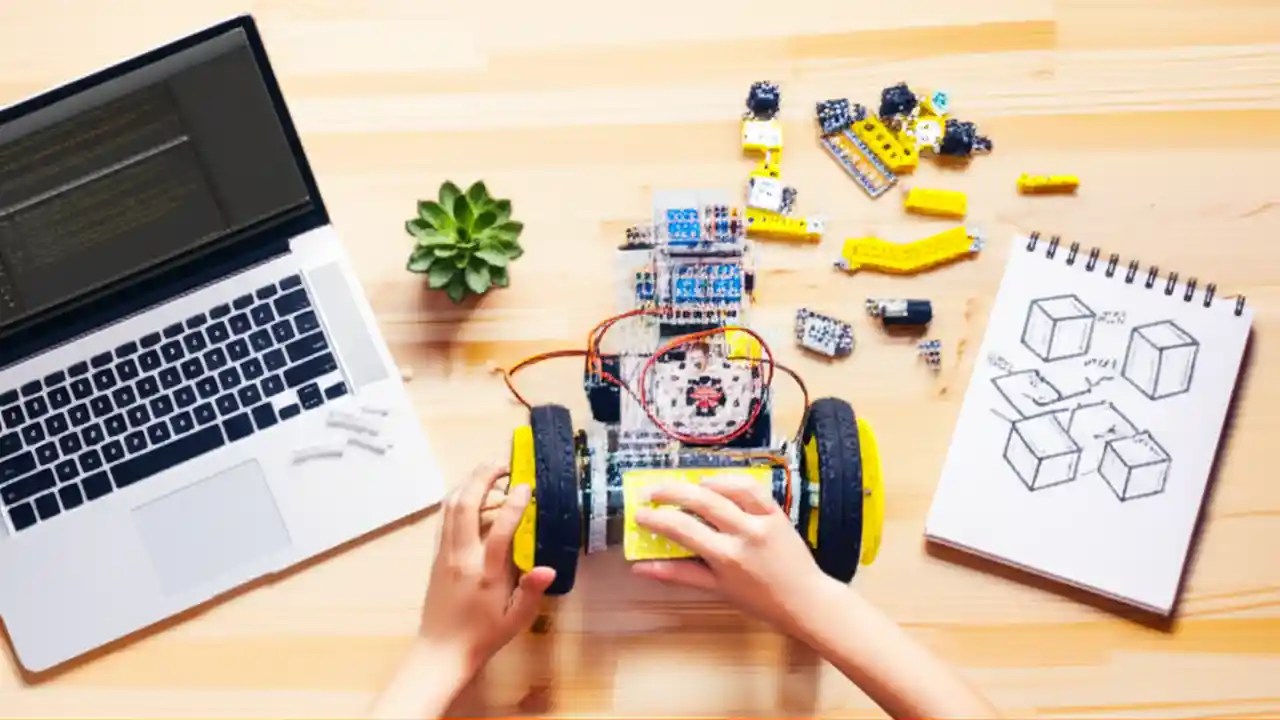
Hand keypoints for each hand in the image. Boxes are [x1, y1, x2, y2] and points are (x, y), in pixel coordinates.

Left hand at [419, 464, 555, 681]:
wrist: (441, 651)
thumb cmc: (483, 636)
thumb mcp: (516, 620)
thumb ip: (532, 592)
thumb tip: (549, 568)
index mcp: (485, 574)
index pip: (499, 530)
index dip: (513, 504)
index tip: (526, 486)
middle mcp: (461, 558)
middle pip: (466, 505)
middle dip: (482, 478)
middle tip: (503, 464)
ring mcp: (445, 554)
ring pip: (450, 507)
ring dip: (468, 483)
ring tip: (489, 473)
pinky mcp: (436, 555)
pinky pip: (444, 518)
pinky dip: (457, 498)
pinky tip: (471, 494)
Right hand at [631, 473, 840, 633]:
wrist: (804, 599)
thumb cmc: (759, 600)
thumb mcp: (716, 589)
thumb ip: (678, 574)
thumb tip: (640, 569)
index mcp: (727, 557)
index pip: (683, 529)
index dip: (656, 519)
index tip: (639, 514)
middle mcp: (745, 534)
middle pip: (701, 502)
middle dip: (670, 493)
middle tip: (651, 492)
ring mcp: (763, 519)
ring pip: (727, 489)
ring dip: (701, 483)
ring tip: (683, 486)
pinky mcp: (777, 511)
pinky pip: (751, 488)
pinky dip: (730, 480)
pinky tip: (714, 483)